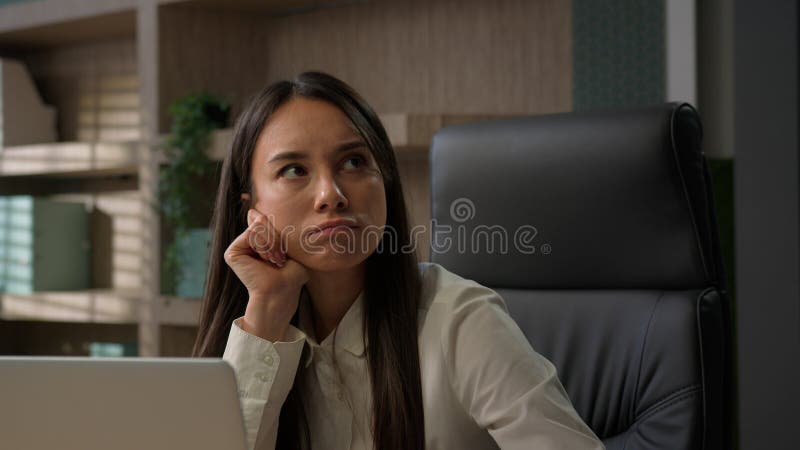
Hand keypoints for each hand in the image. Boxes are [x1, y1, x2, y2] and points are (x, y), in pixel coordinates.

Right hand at [223, 208, 309, 341]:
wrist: (284, 289)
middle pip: (261, 220)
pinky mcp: (232, 253)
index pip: (262, 219)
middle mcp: (245, 244)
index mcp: (257, 242)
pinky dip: (263, 245)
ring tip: (274, 260)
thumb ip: (272, 227)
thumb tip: (251, 211)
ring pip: (257, 226)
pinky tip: (264, 260)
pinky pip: (251, 233)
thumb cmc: (291, 272)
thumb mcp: (286, 244)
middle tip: (280, 258)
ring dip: (272, 243)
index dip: (271, 227)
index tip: (271, 237)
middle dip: (276, 237)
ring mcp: (238, 248)